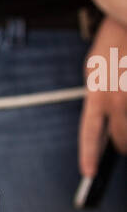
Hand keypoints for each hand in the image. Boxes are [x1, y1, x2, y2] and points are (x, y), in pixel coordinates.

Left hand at [78, 16, 126, 177]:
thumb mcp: (94, 66)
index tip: (89, 173)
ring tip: (125, 114)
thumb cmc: (115, 38)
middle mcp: (119, 98)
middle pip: (122, 138)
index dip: (89, 156)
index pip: (90, 134)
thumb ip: (97, 94)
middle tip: (122, 145)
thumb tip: (102, 119)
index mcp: (98, 93)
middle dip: (122, 144)